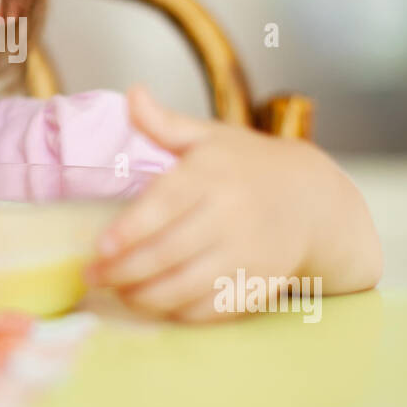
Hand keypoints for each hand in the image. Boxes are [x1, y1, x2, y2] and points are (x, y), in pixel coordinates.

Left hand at [86, 83, 331, 322]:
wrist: (314, 202)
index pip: (165, 205)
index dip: (130, 230)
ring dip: (145, 297)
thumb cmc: (248, 166)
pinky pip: (211, 309)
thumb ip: (164, 123)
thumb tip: (131, 93)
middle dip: (123, 271)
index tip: (99, 247)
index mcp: (212, 174)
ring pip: (185, 287)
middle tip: (93, 277)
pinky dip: (178, 313)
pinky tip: (155, 303)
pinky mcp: (257, 283)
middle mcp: (230, 215)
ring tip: (118, 292)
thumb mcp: (209, 137)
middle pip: (168, 252)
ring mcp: (247, 253)